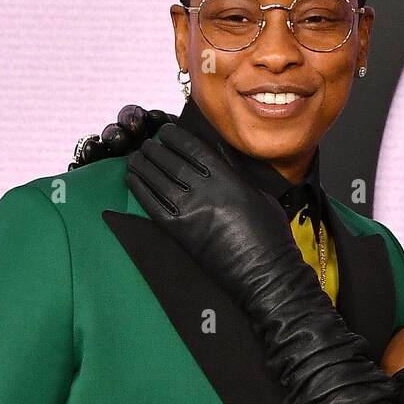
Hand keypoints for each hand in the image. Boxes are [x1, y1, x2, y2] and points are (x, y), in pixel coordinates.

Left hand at [126, 122, 297, 304]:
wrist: (264, 271)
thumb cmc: (270, 233)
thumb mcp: (258, 193)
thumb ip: (235, 171)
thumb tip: (217, 150)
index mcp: (226, 179)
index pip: (192, 149)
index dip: (174, 137)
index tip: (165, 132)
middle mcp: (204, 191)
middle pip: (171, 162)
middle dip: (155, 149)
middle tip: (147, 145)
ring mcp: (189, 212)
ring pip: (157, 181)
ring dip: (143, 166)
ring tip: (135, 158)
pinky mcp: (179, 233)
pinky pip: (152, 206)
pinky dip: (140, 190)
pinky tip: (132, 179)